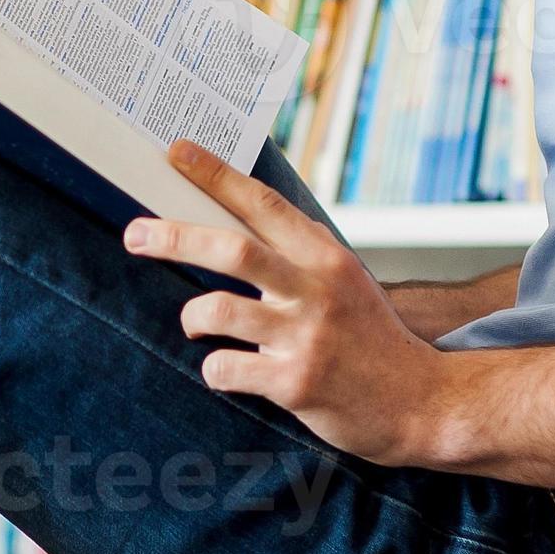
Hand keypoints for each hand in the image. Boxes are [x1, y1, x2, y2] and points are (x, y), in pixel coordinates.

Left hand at [122, 139, 456, 467]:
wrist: (420, 402)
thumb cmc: (371, 338)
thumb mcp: (347, 281)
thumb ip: (300, 252)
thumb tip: (239, 215)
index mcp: (326, 257)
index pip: (262, 204)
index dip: (215, 174)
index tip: (176, 151)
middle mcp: (315, 290)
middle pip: (230, 250)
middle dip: (173, 237)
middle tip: (135, 234)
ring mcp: (304, 337)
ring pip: (215, 311)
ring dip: (192, 317)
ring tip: (196, 324)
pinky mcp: (294, 383)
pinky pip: (224, 367)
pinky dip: (214, 367)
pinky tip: (228, 369)